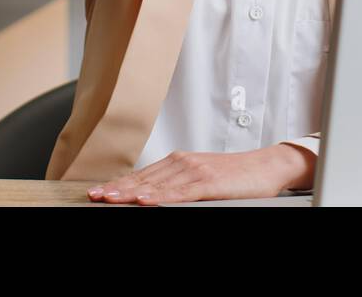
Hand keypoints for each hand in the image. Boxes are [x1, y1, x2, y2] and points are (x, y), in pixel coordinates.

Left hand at [86, 144, 313, 204]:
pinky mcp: (209, 182)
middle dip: (116, 189)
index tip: (98, 192)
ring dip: (130, 192)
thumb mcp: (202, 177)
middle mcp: (183, 163)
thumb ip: (178, 184)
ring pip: (156, 185)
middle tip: (93, 196)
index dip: (119, 184)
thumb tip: (153, 195)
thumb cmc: (237, 176)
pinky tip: (145, 200)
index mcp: (179, 162)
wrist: (267, 167)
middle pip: (143, 179)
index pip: (142, 175)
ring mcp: (195, 171)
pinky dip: (161, 196)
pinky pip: (180, 191)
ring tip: (110, 199)